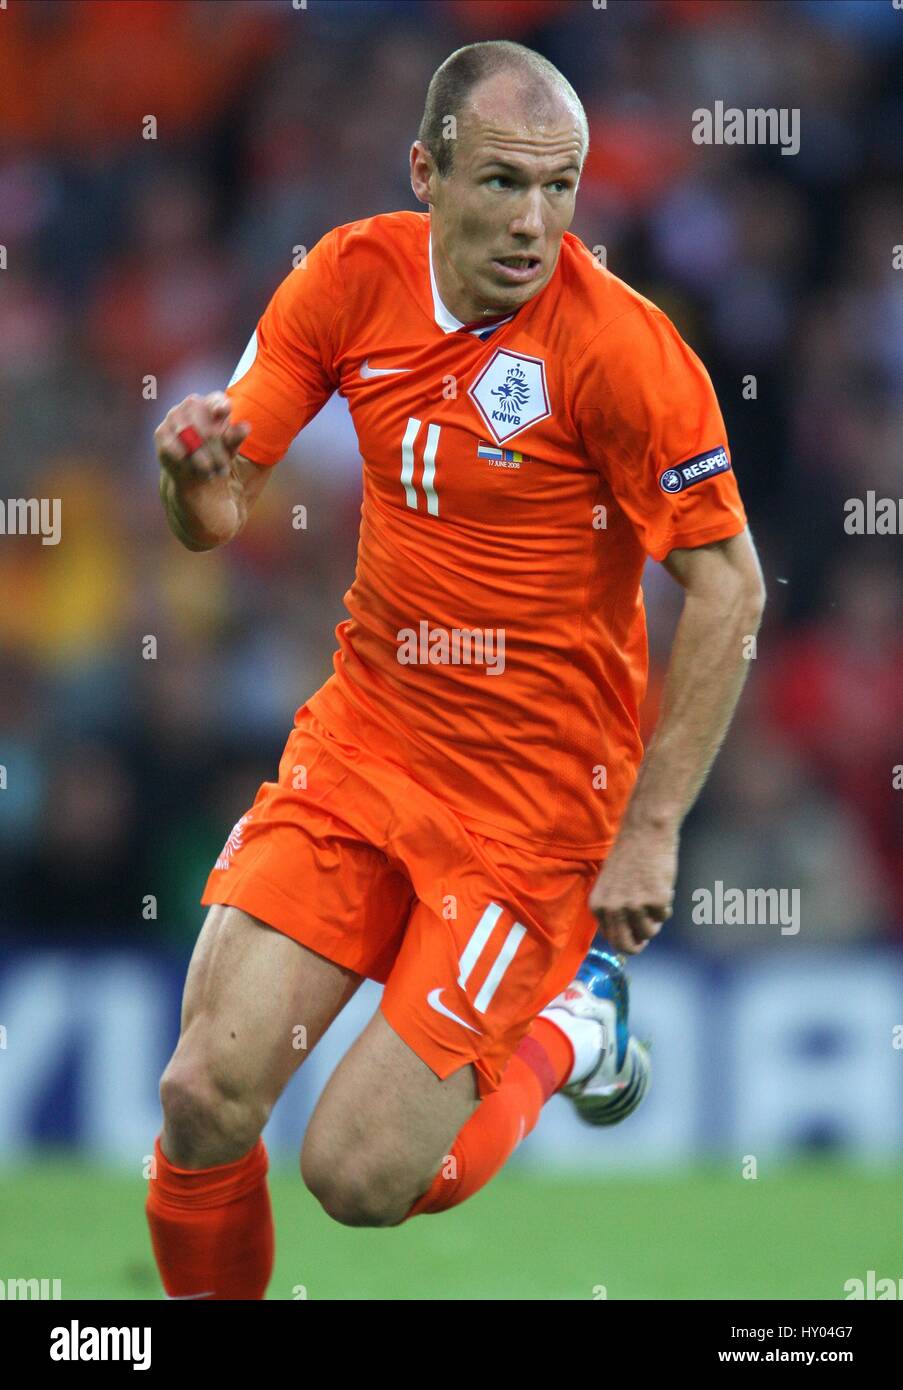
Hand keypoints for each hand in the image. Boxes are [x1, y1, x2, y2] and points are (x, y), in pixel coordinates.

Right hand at [155, 392, 250, 484]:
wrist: (195, 470)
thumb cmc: (217, 453)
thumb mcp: (230, 447)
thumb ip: (235, 437)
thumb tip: (245, 427)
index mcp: (212, 402)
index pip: (217, 400)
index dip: (220, 405)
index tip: (222, 412)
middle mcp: (192, 404)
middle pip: (205, 426)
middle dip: (215, 450)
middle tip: (223, 469)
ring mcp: (174, 415)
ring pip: (188, 435)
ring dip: (200, 457)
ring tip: (210, 471)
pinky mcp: (161, 431)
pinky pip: (171, 444)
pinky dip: (182, 458)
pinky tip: (190, 466)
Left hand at [589, 826, 677, 955]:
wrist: (644, 831)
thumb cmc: (629, 857)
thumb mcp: (610, 886)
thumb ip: (613, 910)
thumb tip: (627, 939)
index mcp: (597, 906)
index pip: (611, 939)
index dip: (626, 938)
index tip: (635, 934)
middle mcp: (612, 909)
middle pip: (626, 946)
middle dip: (638, 945)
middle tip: (647, 936)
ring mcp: (634, 906)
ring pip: (649, 932)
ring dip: (655, 919)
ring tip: (654, 897)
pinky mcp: (655, 901)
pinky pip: (664, 916)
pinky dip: (666, 905)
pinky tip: (662, 886)